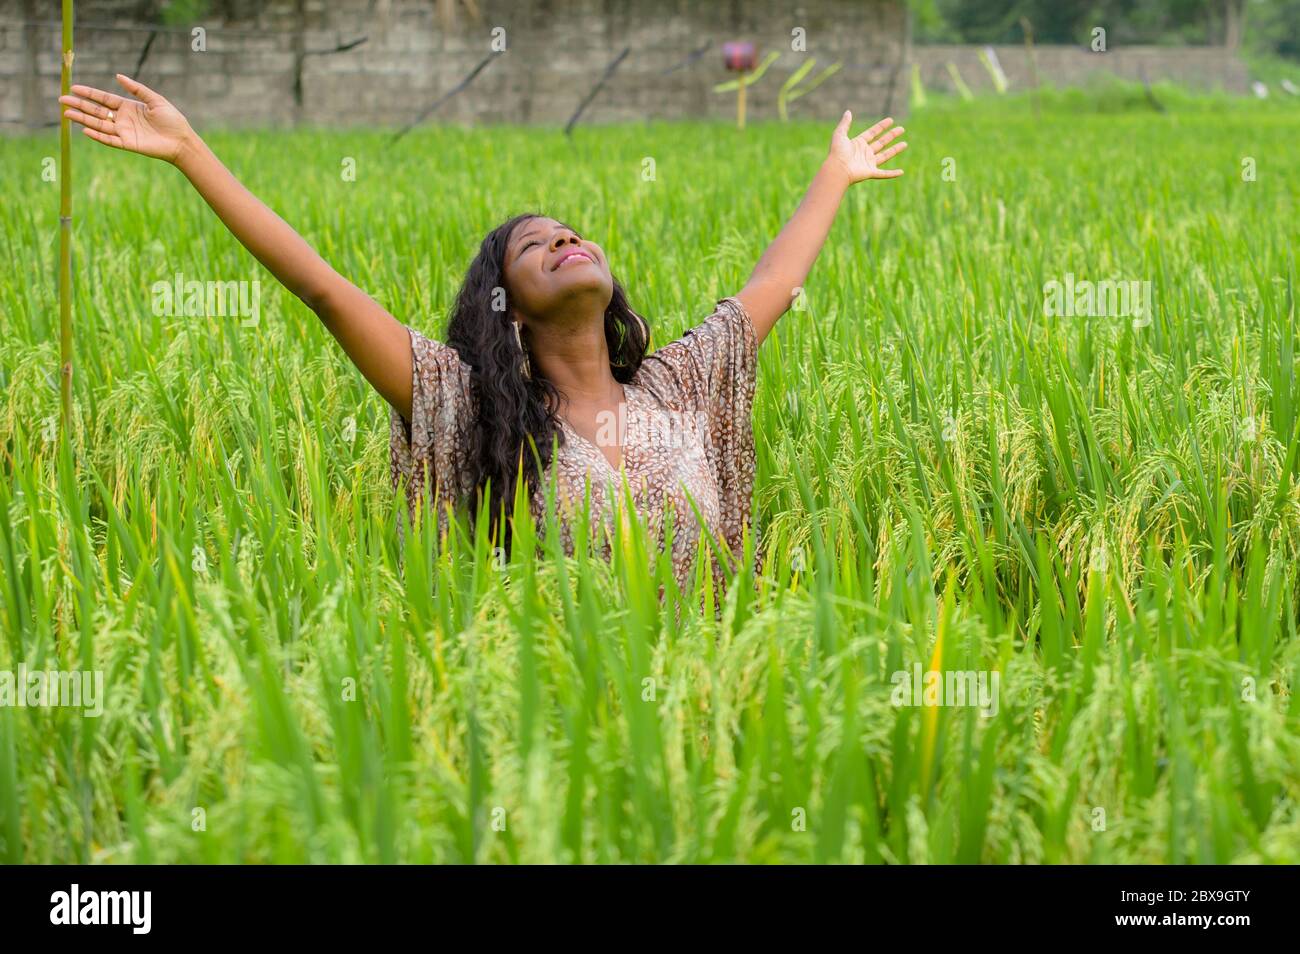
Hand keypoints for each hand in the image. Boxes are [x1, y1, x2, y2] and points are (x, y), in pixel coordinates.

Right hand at [58, 74, 195, 163]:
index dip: (89, 93)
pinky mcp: (128, 144)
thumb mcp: (155, 100)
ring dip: (82, 120)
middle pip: (96, 111)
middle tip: (61, 100)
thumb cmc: (172, 120)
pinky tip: (85, 130)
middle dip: (79, 105)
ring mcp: (124, 132)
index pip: (103, 99)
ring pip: (98, 125)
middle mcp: (122, 119)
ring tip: (66, 113)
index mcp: (128, 106)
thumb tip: (118, 76)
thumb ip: (137, 89)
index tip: (73, 87)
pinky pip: (109, 140)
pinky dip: (97, 136)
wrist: (182, 140)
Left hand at [826, 111, 906, 183]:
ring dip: (895, 150)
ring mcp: (868, 163)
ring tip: (905, 144)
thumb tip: (848, 111)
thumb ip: (845, 123)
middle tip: (902, 129)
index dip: (881, 126)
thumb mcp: (839, 134)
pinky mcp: (870, 173)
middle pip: (881, 142)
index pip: (872, 133)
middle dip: (891, 135)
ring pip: (885, 155)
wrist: (837, 169)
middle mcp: (864, 153)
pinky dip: (893, 174)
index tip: (891, 120)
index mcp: (858, 144)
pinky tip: (901, 172)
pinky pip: (884, 174)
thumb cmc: (837, 152)